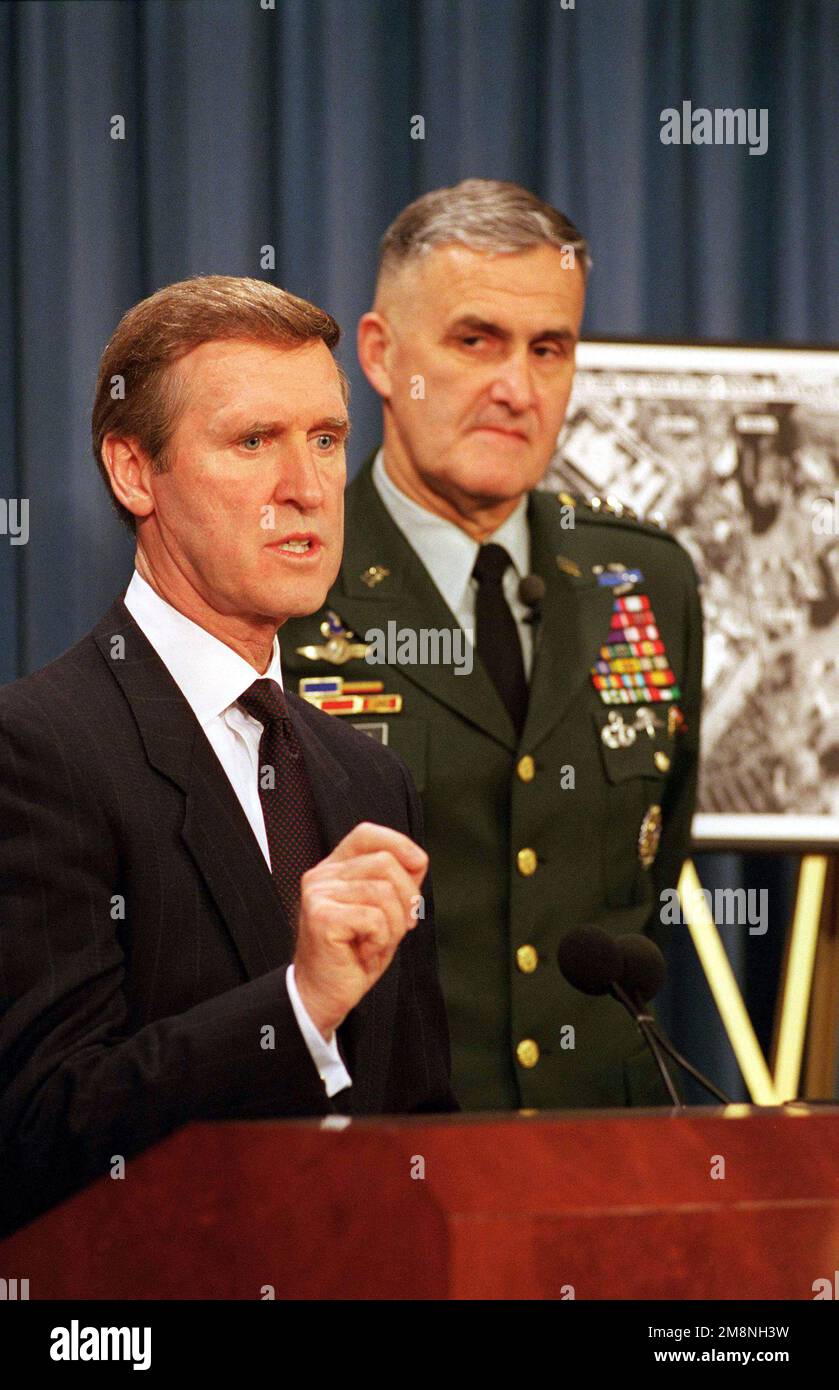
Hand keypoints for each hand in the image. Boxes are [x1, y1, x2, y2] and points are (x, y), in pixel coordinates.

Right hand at [293, 822, 426, 1036]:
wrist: (325, 995)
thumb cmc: (354, 954)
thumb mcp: (383, 912)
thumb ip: (396, 882)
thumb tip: (417, 861)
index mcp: (335, 869)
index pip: (367, 834)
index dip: (398, 843)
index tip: (419, 865)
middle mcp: (322, 875)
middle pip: (385, 863)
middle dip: (407, 898)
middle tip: (401, 928)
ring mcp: (318, 894)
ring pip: (383, 891)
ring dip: (395, 925)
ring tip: (378, 943)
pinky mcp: (320, 917)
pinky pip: (374, 918)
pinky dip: (381, 941)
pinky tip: (364, 952)